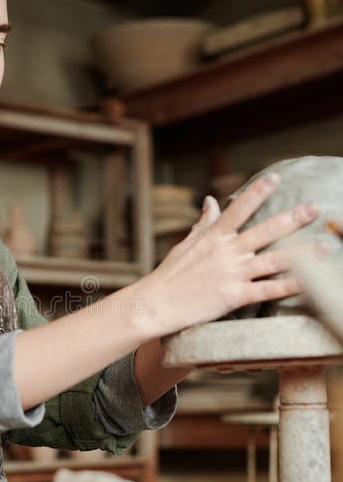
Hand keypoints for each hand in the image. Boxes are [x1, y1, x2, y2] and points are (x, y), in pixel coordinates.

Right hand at [142, 173, 319, 336]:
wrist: (156, 303)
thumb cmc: (170, 275)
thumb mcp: (186, 244)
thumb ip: (204, 223)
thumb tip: (211, 201)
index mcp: (214, 238)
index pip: (239, 209)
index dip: (257, 192)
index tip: (276, 178)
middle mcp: (226, 252)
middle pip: (265, 231)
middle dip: (292, 218)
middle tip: (315, 208)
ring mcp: (231, 274)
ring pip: (273, 260)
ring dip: (302, 253)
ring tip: (324, 245)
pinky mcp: (233, 296)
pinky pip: (266, 291)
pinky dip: (288, 287)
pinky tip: (308, 283)